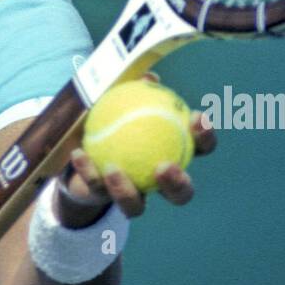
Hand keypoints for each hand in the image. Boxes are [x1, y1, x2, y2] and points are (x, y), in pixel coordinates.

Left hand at [59, 73, 216, 220]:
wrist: (81, 147)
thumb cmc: (113, 114)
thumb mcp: (123, 97)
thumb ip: (136, 88)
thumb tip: (149, 77)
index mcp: (171, 153)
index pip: (198, 149)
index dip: (205, 137)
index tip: (196, 117)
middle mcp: (156, 182)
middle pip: (180, 194)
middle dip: (178, 184)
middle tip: (163, 166)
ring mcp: (131, 195)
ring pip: (136, 207)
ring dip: (126, 190)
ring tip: (113, 168)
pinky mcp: (102, 200)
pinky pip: (95, 189)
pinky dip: (87, 170)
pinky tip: (79, 153)